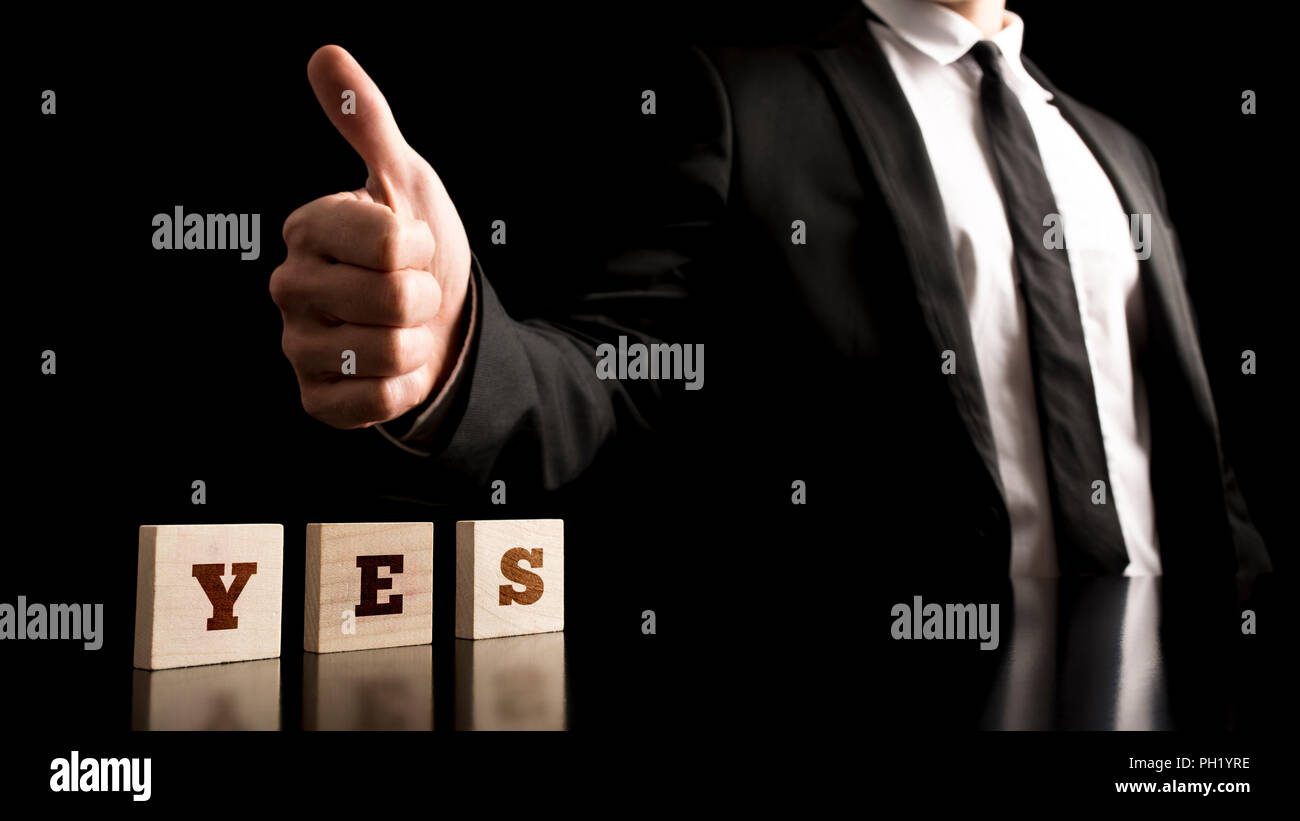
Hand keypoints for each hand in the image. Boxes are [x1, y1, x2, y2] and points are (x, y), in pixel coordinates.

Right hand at [270, 45, 470, 428]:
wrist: (439, 326)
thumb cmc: (419, 251)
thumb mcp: (403, 180)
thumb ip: (368, 122)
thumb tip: (327, 56)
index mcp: (308, 229)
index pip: (391, 242)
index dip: (422, 248)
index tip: (412, 245)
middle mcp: (290, 287)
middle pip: (396, 299)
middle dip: (425, 296)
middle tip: (411, 291)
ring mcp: (297, 346)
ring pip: (388, 352)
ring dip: (416, 343)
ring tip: (403, 329)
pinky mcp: (315, 399)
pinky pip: (374, 402)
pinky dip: (402, 387)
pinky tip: (393, 368)